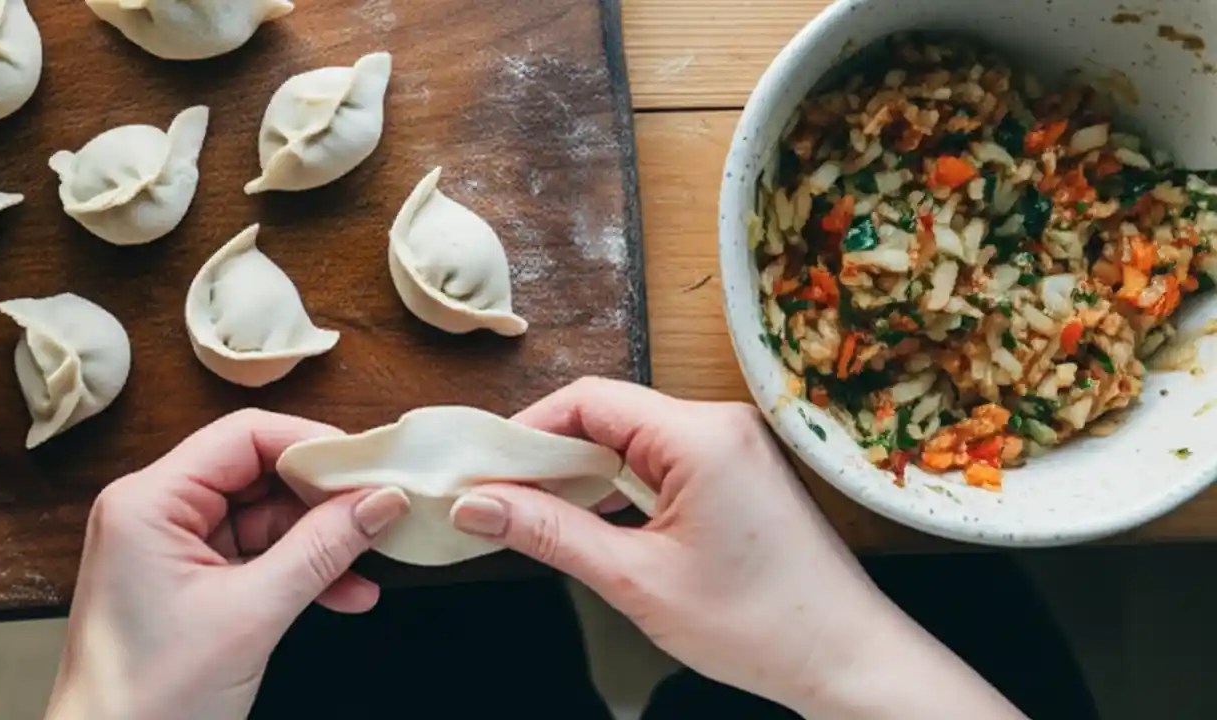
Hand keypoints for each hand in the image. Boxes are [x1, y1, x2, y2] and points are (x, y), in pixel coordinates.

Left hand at [44, 409, 410, 719]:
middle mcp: (154, 512)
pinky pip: (258, 555)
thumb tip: (382, 500)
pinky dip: (302, 570)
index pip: (245, 436)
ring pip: (265, 516)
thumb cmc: (148, 700)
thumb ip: (322, 549)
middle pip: (259, 471)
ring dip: (321, 539)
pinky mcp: (190, 580)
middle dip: (323, 495)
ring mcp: (172, 547)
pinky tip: (348, 590)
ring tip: (374, 556)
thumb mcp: (252, 615)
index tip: (370, 466)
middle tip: (382, 507)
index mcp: (148, 502)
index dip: (314, 444)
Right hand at [450, 379, 1021, 717]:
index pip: (587, 400)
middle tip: (498, 500)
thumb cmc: (759, 625)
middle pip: (607, 415)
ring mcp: (733, 446)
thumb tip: (476, 505)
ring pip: (632, 440)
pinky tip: (594, 524)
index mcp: (699, 435)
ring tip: (537, 519)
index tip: (481, 470)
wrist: (847, 658)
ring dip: (583, 475)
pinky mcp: (738, 472)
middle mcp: (718, 424)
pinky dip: (621, 488)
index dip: (525, 430)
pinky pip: (661, 462)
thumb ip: (549, 533)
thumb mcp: (635, 579)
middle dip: (548, 456)